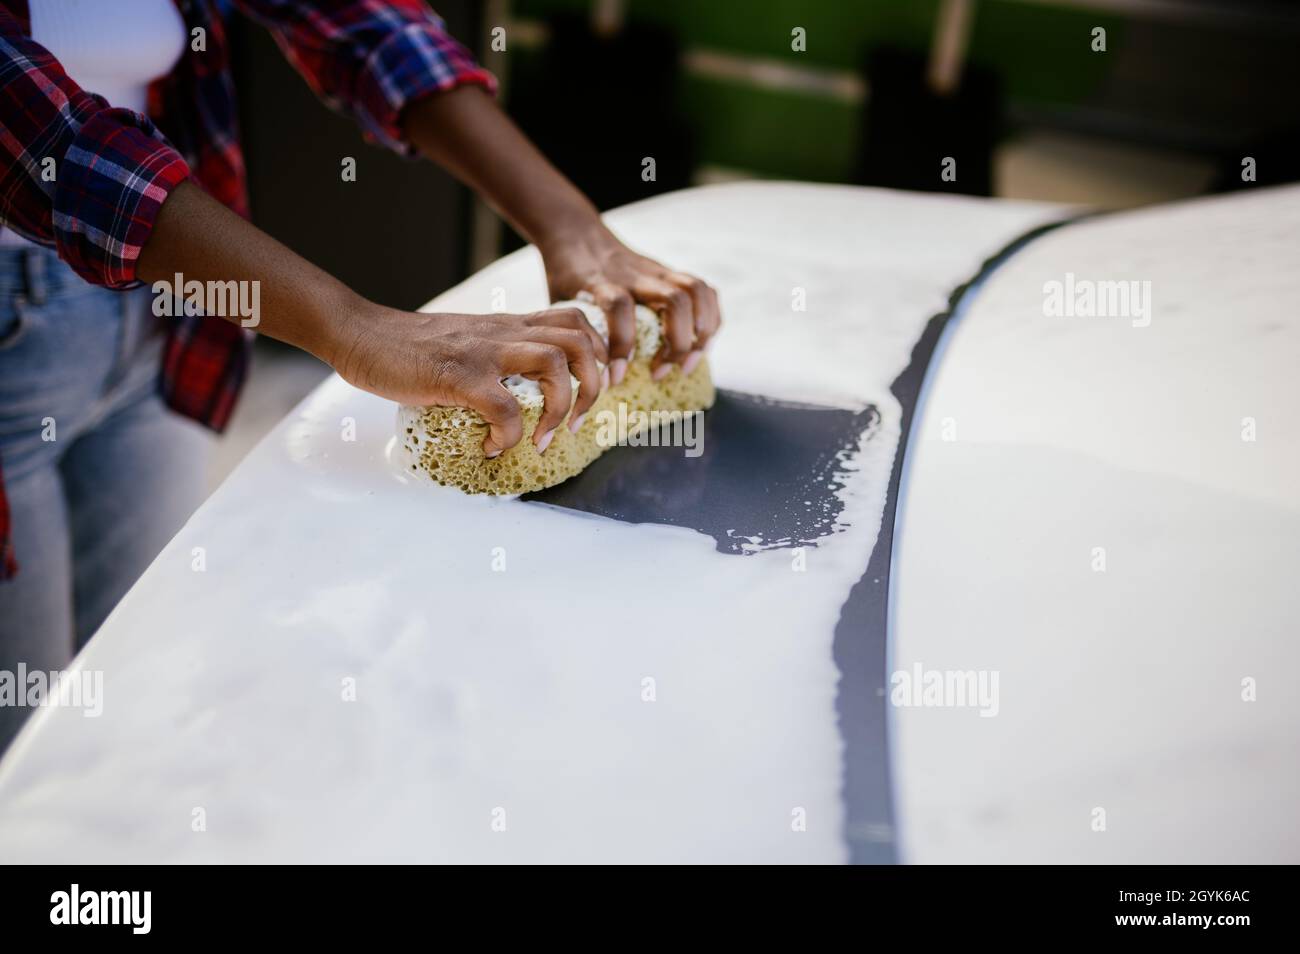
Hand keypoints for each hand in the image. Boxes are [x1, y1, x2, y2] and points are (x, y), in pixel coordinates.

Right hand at [333, 301, 606, 456]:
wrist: (360, 334)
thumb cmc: (409, 348)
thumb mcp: (469, 342)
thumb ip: (498, 357)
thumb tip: (519, 397)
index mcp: (510, 326)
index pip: (577, 322)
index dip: (598, 357)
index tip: (588, 395)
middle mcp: (504, 333)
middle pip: (580, 339)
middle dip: (592, 387)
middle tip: (575, 423)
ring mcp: (482, 352)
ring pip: (554, 362)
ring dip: (560, 407)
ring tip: (543, 438)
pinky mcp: (456, 376)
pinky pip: (504, 406)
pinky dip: (509, 433)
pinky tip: (494, 446)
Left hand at [539, 221, 721, 384]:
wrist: (575, 232)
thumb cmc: (564, 276)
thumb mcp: (557, 302)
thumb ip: (570, 333)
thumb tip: (573, 382)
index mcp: (602, 281)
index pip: (619, 307)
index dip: (621, 345)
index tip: (616, 377)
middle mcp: (635, 274)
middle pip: (674, 300)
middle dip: (677, 344)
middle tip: (660, 373)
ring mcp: (657, 271)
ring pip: (696, 292)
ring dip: (701, 332)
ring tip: (688, 362)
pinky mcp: (670, 273)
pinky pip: (705, 290)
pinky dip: (711, 318)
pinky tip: (702, 343)